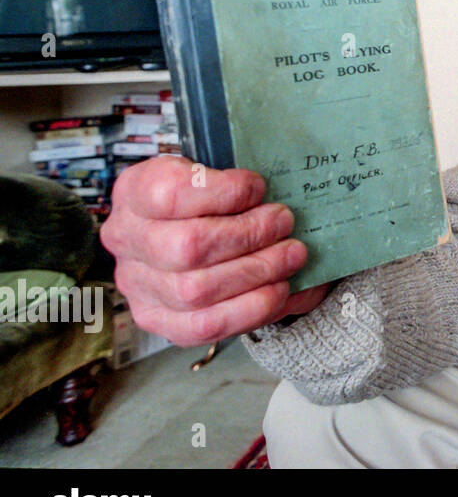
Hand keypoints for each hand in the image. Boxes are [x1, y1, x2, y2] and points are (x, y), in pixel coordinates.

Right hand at [100, 156, 330, 345]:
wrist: (188, 233)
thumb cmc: (208, 200)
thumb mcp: (214, 172)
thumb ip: (238, 180)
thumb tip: (286, 191)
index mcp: (135, 191)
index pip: (170, 193)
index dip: (223, 192)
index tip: (257, 188)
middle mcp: (126, 239)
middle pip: (189, 245)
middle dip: (250, 234)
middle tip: (284, 222)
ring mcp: (137, 284)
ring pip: (198, 290)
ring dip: (258, 271)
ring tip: (291, 254)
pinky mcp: (158, 319)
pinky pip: (206, 324)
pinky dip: (253, 307)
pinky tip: (278, 288)